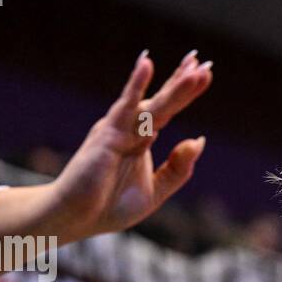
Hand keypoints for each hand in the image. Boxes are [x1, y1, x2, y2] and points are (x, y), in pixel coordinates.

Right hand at [0, 50, 211, 245]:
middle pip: (163, 101)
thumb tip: (199, 140)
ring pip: (152, 104)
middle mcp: (131, 128)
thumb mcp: (156, 191)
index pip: (168, 109)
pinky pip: (124, 108)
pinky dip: (136, 86)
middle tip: (204, 62)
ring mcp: (119, 129)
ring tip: (195, 68)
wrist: (77, 219)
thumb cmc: (110, 206)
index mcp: (142, 138)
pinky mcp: (107, 134)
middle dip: (183, 82)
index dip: (184, 90)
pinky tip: (147, 65)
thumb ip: (178, 168)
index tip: (204, 71)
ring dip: (174, 87)